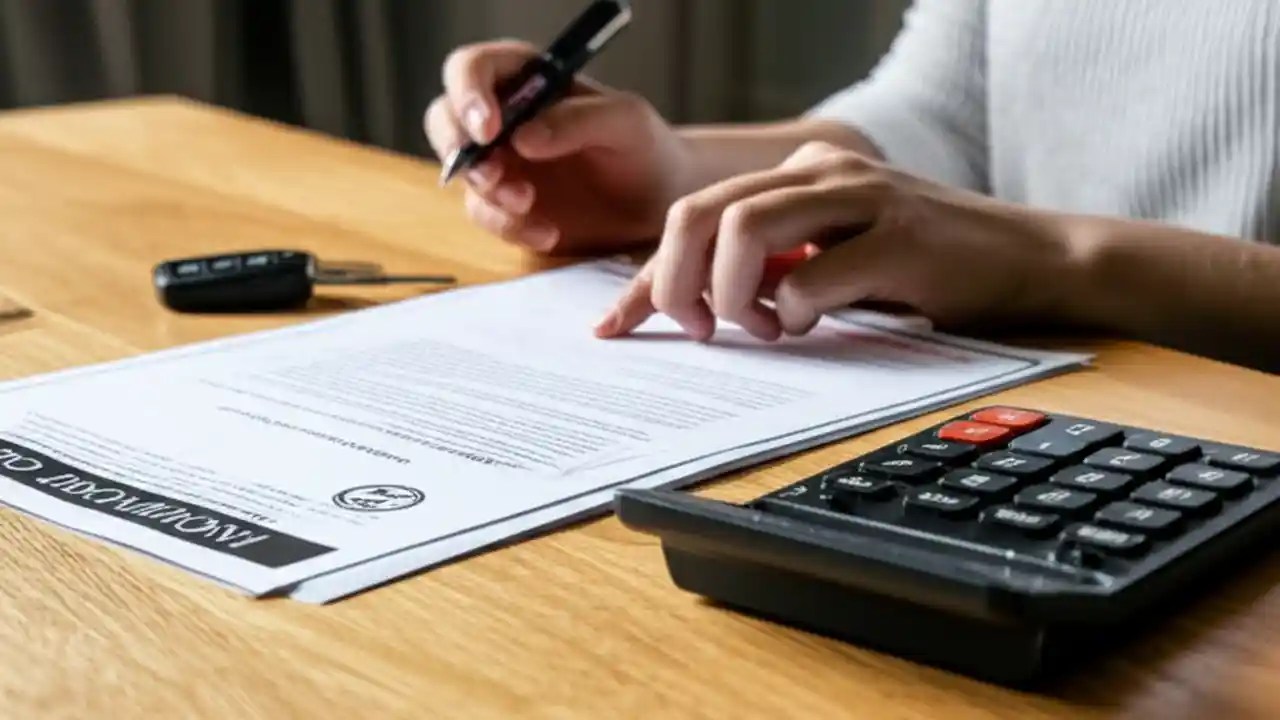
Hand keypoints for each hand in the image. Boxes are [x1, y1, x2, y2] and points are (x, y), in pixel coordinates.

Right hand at [425, 40, 690, 253]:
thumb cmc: (646, 149)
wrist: (659, 204)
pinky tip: (548, 232)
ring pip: (461, 172)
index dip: (468, 93)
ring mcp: (502, 163)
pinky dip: (509, 227)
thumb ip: (577, 121)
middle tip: (495, 175)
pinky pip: (486, 215)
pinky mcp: (507, 206)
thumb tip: (523, 138)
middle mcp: (504, 117)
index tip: (490, 129)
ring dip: (488, 192)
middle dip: (458, 148)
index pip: (472, 69)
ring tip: (530, 205)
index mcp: (526, 78)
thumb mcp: (625, 124)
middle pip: (444, 118)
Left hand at [595, 141, 1077, 340]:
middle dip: (673, 282)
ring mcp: (861, 197)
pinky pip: (811, 279)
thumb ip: (767, 271)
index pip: (693, 217)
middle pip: (699, 213)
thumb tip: (684, 305)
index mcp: (796, 175)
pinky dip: (795, 315)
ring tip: (761, 326)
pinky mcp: (900, 237)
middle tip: (694, 330)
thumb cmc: (920, 269)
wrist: (1028, 260)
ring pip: (743, 232)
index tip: (614, 326)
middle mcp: (820, 173)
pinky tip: (813, 324)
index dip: (645, 278)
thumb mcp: (829, 262)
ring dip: (732, 295)